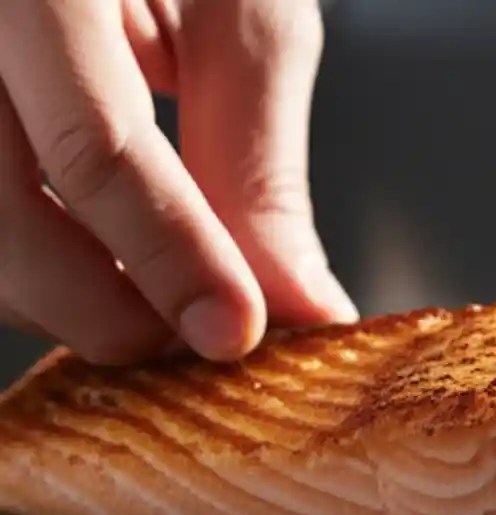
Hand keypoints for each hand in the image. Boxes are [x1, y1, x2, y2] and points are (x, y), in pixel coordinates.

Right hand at [0, 0, 356, 364]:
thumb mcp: (244, 8)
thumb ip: (256, 159)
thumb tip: (298, 304)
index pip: (92, 145)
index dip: (170, 259)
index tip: (237, 335)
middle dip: (106, 307)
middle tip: (204, 339)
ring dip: (66, 294)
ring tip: (166, 295)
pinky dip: (37, 253)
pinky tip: (105, 254)